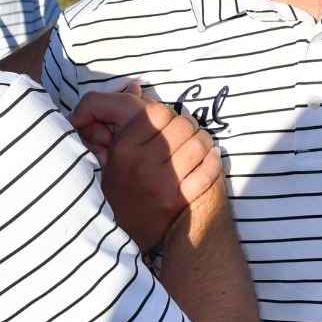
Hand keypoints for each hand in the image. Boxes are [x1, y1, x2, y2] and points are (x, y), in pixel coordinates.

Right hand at [70, 90, 222, 248]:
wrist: (126, 234)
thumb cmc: (118, 187)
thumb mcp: (107, 153)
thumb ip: (117, 116)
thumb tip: (136, 87)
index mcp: (123, 149)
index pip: (156, 111)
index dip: (165, 112)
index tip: (165, 122)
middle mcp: (143, 164)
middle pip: (182, 124)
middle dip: (188, 124)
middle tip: (185, 132)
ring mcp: (164, 183)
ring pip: (199, 144)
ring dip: (204, 140)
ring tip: (199, 144)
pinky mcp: (181, 200)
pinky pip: (209, 170)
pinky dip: (213, 161)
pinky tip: (209, 158)